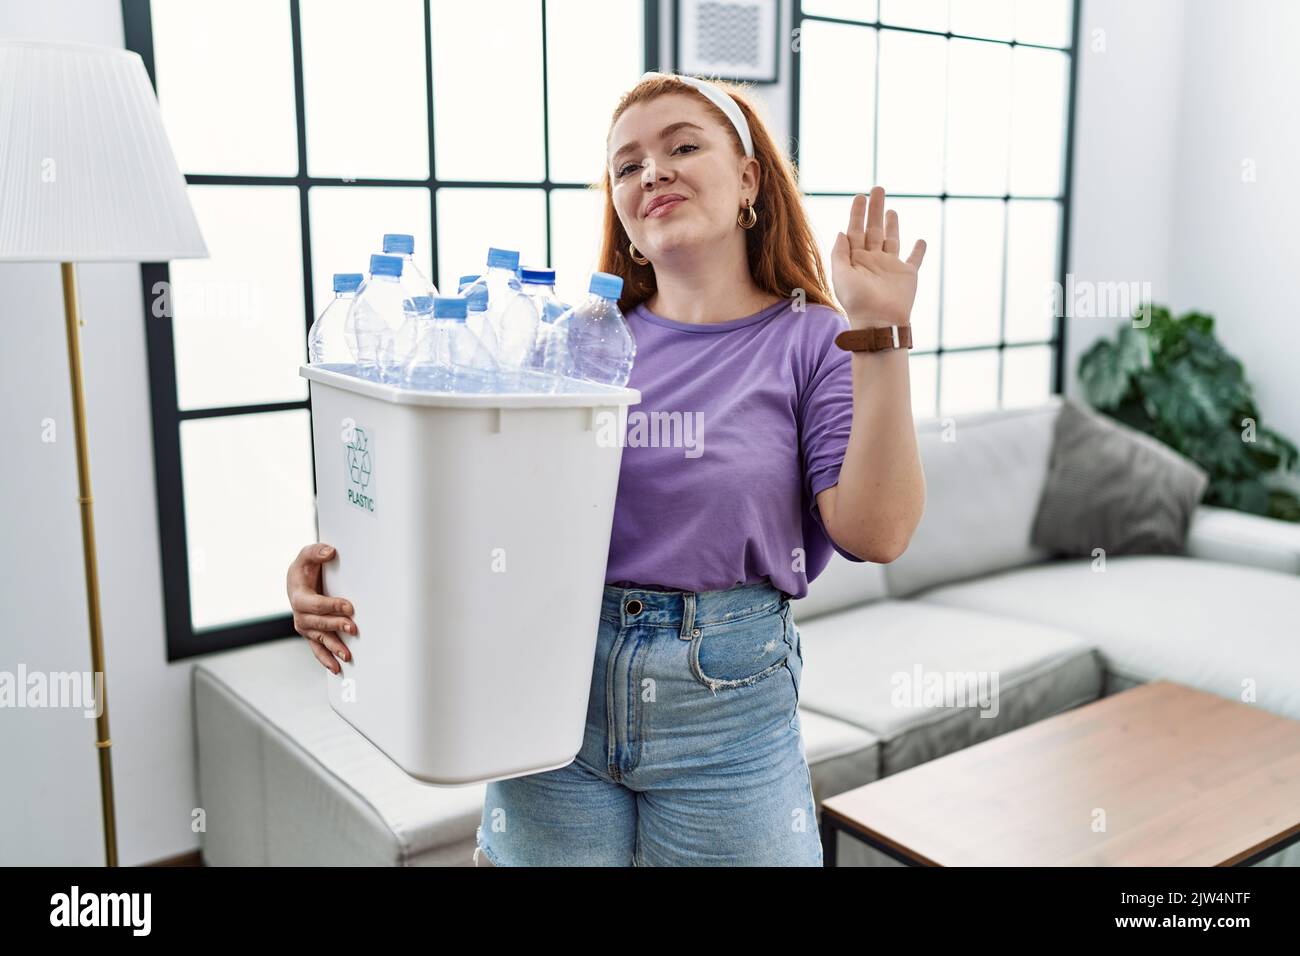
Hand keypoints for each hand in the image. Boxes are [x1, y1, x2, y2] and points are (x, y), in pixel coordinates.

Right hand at [287, 543, 355, 673]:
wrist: (298, 582)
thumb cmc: (305, 569)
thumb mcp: (307, 555)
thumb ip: (317, 551)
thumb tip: (330, 552)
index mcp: (299, 597)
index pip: (316, 604)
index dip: (332, 606)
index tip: (349, 607)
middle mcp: (300, 615)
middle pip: (319, 624)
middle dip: (336, 626)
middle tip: (353, 629)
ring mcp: (306, 627)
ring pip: (320, 639)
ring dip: (333, 648)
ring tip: (347, 656)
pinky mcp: (312, 634)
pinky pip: (317, 649)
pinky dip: (325, 659)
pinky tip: (336, 668)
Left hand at [830, 186, 926, 328]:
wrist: (879, 321)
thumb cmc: (857, 301)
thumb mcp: (841, 274)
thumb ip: (840, 253)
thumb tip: (841, 232)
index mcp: (855, 260)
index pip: (855, 231)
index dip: (856, 213)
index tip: (859, 196)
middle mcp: (872, 260)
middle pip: (873, 229)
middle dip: (874, 210)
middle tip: (877, 189)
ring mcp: (890, 267)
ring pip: (891, 240)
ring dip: (892, 225)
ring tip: (891, 211)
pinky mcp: (907, 275)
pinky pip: (915, 260)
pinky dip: (919, 250)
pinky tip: (921, 241)